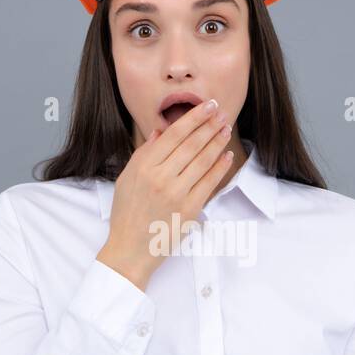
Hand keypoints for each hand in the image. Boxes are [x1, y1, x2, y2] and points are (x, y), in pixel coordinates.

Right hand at [96, 98, 233, 290]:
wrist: (130, 249)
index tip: (207, 106)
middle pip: (192, 144)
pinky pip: (209, 183)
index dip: (193, 118)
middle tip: (221, 112)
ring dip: (217, 142)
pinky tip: (227, 156)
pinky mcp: (190, 209)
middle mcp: (161, 177)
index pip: (174, 134)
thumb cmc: (127, 213)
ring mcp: (177, 193)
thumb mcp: (127, 178)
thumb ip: (144, 152)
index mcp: (144, 166)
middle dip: (209, 125)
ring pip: (203, 161)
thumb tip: (160, 130)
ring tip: (226, 129)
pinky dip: (220, 167)